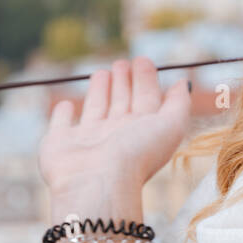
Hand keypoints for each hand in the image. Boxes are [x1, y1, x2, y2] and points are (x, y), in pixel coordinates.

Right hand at [38, 57, 191, 209]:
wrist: (98, 182)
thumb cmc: (137, 154)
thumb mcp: (171, 125)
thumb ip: (179, 103)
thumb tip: (183, 82)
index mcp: (142, 131)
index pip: (146, 99)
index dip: (145, 79)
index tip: (141, 59)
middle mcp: (116, 136)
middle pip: (122, 102)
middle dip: (123, 82)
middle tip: (122, 63)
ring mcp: (87, 140)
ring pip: (95, 109)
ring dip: (99, 91)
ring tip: (102, 72)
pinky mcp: (60, 143)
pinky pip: (61, 125)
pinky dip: (62, 115)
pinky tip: (67, 105)